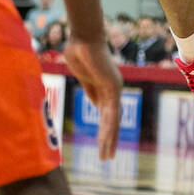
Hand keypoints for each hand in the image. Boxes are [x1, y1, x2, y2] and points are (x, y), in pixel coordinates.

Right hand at [64, 35, 122, 159]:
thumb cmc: (79, 50)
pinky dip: (110, 129)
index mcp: (104, 87)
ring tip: (107, 156)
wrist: (83, 37)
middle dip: (108, 139)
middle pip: (111, 120)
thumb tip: (94, 102)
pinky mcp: (113, 88)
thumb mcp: (83, 74)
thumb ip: (89, 87)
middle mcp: (112, 89)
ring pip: (113, 120)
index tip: (101, 142)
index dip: (104, 128)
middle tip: (106, 157)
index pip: (106, 113)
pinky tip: (107, 142)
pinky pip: (112, 113)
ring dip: (109, 140)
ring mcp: (114, 89)